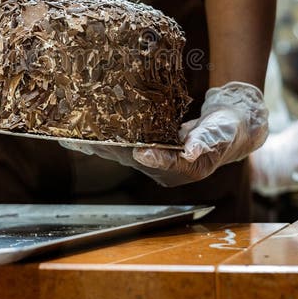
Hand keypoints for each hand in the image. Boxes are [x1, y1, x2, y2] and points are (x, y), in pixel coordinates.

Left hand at [60, 82, 268, 187]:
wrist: (226, 128)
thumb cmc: (225, 132)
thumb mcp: (220, 135)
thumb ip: (205, 142)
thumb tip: (191, 150)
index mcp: (183, 170)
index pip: (161, 163)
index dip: (148, 156)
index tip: (137, 149)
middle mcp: (163, 169)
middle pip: (132, 158)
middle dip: (109, 147)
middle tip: (85, 137)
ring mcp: (153, 160)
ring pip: (122, 152)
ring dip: (98, 143)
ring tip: (72, 134)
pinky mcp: (145, 149)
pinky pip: (121, 143)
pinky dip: (103, 137)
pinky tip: (81, 132)